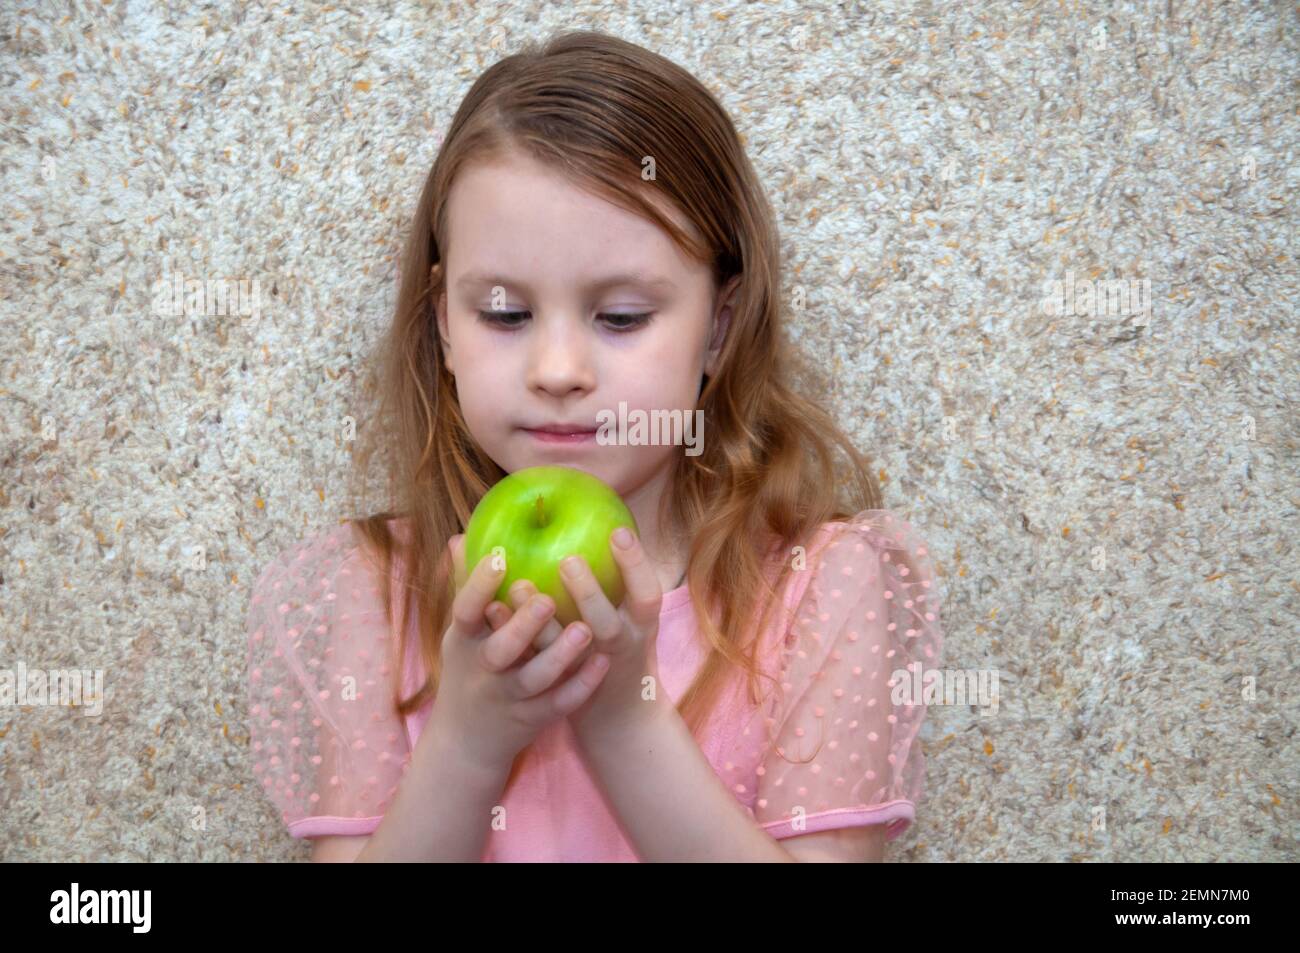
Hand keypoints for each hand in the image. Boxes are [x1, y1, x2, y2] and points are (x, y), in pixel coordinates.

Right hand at [432, 534, 611, 773]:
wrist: (466, 742)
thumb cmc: (468, 669)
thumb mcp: (460, 632)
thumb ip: (465, 586)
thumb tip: (461, 536)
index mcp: (463, 641)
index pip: (465, 610)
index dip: (479, 585)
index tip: (501, 556)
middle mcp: (483, 669)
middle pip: (500, 650)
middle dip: (522, 626)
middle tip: (547, 598)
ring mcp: (509, 696)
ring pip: (534, 679)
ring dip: (559, 655)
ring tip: (584, 630)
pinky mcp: (533, 718)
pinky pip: (559, 703)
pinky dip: (580, 685)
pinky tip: (602, 662)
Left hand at [492, 526, 664, 743]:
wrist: (619, 717)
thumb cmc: (622, 648)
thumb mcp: (634, 616)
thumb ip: (623, 578)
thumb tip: (605, 521)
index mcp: (641, 628)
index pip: (648, 595)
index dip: (636, 565)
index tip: (618, 531)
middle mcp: (617, 653)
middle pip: (606, 626)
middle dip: (589, 594)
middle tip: (567, 559)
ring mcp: (584, 676)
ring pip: (564, 655)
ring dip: (540, 622)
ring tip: (518, 584)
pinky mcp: (556, 694)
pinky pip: (533, 668)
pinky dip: (513, 640)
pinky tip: (492, 611)